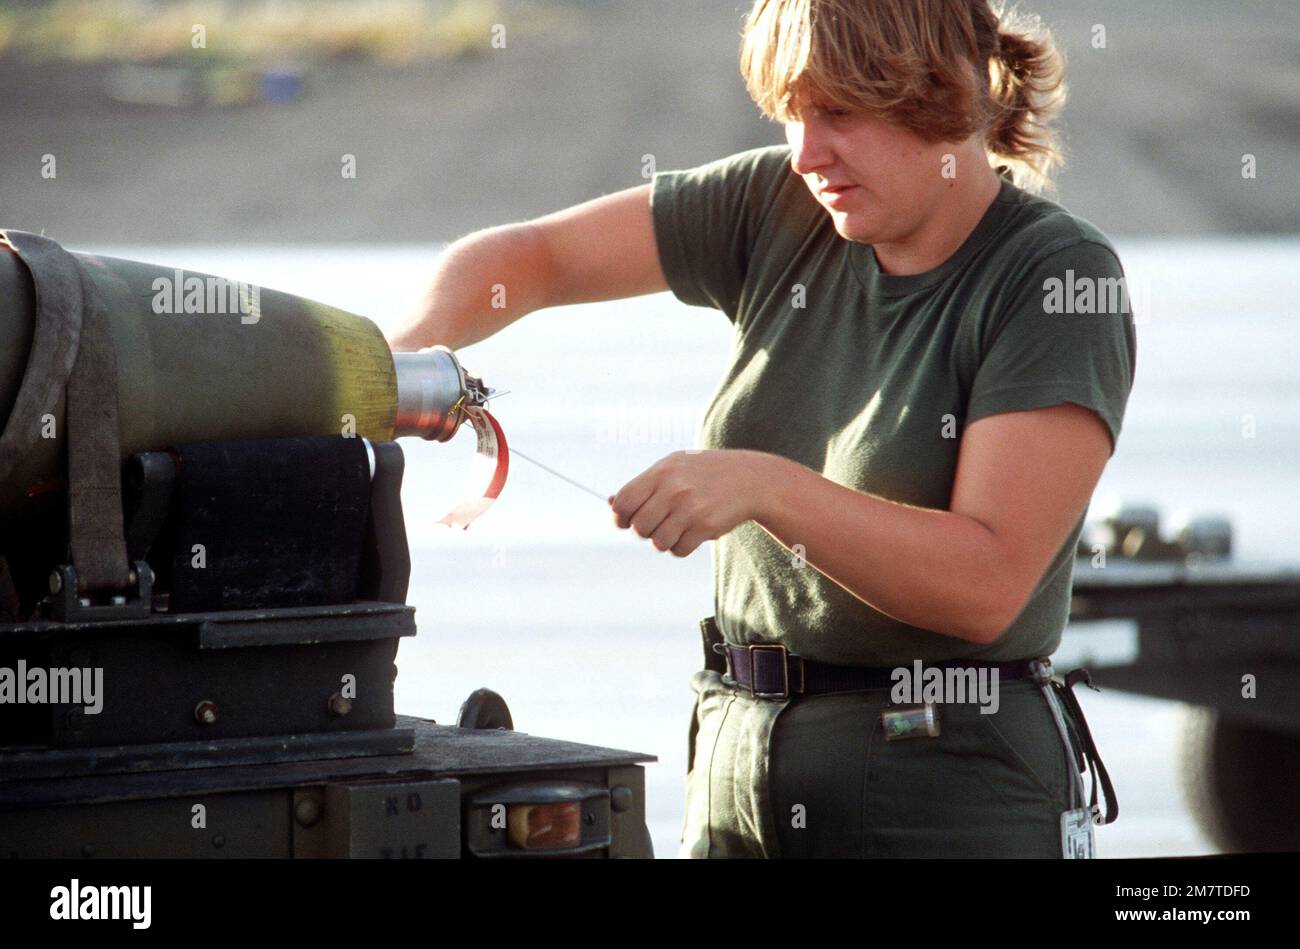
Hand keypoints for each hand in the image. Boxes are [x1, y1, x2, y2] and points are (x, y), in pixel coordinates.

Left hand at [608, 449, 770, 556]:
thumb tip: (611, 504)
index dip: (621, 517)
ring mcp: (690, 509)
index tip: (629, 520)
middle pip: (639, 527)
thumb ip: (642, 485)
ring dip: (664, 541)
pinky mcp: (706, 527)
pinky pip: (678, 550)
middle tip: (659, 523)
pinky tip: (691, 534)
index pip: (623, 503)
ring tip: (677, 528)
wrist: (748, 478)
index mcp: (661, 472)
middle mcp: (674, 490)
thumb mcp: (672, 468)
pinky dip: (681, 547)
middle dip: (645, 531)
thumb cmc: (702, 473)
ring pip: (658, 542)